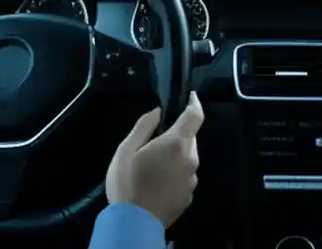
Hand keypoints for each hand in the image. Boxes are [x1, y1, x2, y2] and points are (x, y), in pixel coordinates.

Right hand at [105, 91, 203, 227]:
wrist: (134, 223)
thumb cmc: (127, 183)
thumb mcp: (125, 150)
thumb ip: (143, 127)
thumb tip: (158, 111)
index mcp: (176, 144)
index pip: (195, 116)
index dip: (195, 104)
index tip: (191, 97)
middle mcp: (190, 160)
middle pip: (190, 139)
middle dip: (177, 136)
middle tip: (155, 143)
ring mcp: (192, 180)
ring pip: (188, 159)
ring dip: (176, 157)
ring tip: (153, 168)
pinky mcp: (189, 196)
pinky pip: (185, 177)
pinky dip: (175, 174)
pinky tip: (158, 184)